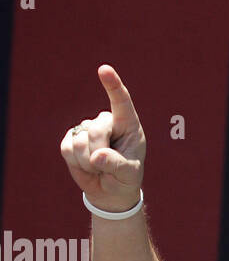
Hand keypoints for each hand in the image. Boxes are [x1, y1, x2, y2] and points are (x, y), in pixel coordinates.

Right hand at [61, 64, 145, 211]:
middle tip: (108, 167)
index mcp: (128, 125)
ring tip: (99, 167)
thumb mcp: (129, 175)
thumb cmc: (126, 178)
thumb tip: (98, 157)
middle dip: (99, 152)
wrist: (111, 190)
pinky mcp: (71, 138)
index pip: (121, 101)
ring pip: (80, 141)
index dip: (113, 85)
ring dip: (88, 162)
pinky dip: (76, 163)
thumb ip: (118, 165)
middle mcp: (107, 122)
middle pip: (96, 130)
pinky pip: (67, 148)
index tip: (104, 70)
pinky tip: (86, 165)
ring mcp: (87, 128)